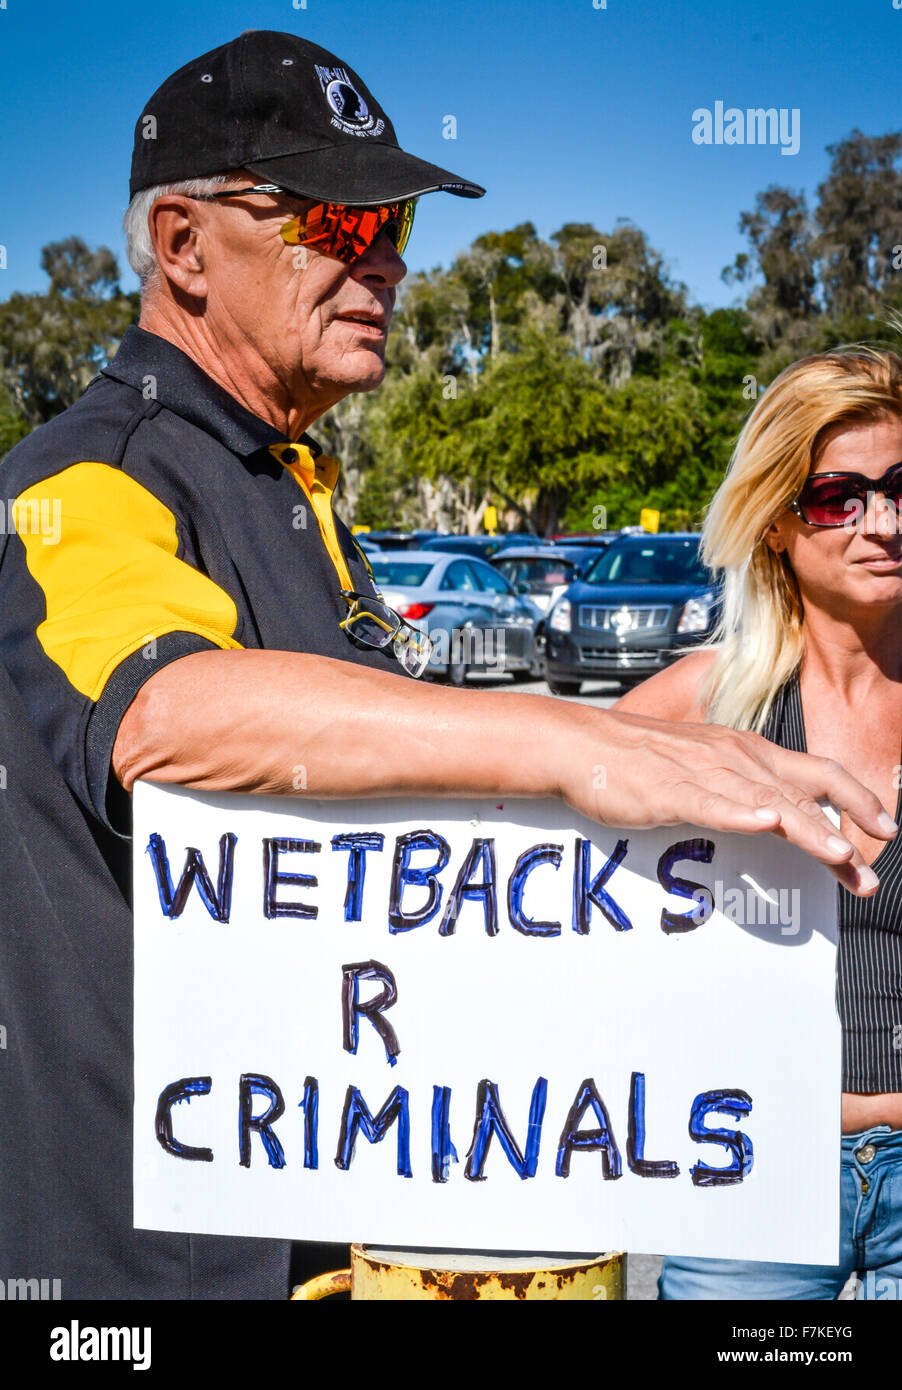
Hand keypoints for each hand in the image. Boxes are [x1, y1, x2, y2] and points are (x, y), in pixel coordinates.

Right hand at [560, 711, 895, 895]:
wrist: (584, 745)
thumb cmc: (640, 760)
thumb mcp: (703, 766)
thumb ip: (742, 790)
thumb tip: (778, 819)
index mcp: (748, 752)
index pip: (817, 774)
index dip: (857, 799)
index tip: (885, 829)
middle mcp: (735, 757)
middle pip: (804, 794)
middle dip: (845, 831)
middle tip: (870, 871)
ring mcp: (704, 772)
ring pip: (767, 801)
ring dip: (807, 829)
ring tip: (839, 855)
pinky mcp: (670, 789)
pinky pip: (711, 801)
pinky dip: (740, 812)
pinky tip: (764, 822)